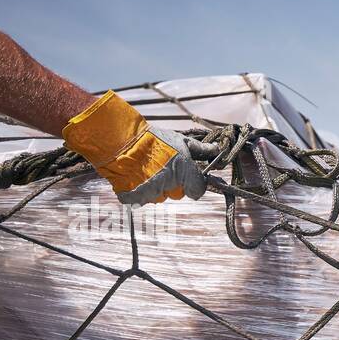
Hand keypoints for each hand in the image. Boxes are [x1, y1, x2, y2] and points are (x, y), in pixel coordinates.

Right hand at [62, 91, 205, 205]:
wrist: (121, 138)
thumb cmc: (153, 138)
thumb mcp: (180, 140)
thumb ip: (200, 149)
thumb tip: (217, 151)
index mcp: (185, 172)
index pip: (198, 191)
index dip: (193, 184)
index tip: (186, 177)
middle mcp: (170, 185)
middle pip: (177, 194)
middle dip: (171, 184)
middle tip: (160, 167)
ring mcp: (152, 192)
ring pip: (158, 197)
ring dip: (154, 187)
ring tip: (144, 169)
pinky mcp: (134, 197)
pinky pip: (139, 200)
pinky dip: (135, 192)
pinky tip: (133, 177)